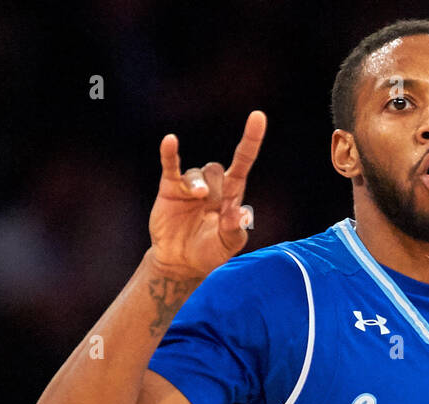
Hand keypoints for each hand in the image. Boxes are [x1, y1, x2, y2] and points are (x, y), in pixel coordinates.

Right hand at [148, 111, 265, 280]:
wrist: (179, 263)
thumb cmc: (209, 253)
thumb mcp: (227, 246)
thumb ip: (235, 231)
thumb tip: (242, 214)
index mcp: (231, 195)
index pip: (243, 162)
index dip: (251, 140)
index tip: (258, 116)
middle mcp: (213, 186)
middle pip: (216, 169)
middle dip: (215, 186)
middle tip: (210, 205)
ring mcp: (191, 186)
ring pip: (197, 172)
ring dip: (197, 184)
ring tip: (197, 198)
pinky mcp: (170, 188)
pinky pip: (170, 166)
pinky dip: (169, 154)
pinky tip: (170, 141)